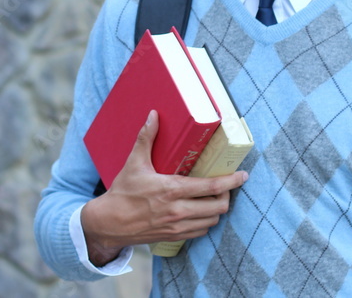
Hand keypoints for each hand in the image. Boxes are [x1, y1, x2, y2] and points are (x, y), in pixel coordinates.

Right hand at [80, 110, 248, 265]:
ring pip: (212, 221)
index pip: (212, 186)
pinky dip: (205, 222)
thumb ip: (146, 138)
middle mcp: (178, 210)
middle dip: (227, 196)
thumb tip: (154, 115)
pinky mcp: (173, 236)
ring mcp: (177, 226)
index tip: (242, 175)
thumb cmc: (123, 192)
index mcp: (172, 189)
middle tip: (226, 186)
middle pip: (219, 207)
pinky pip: (200, 232)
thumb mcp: (134, 163)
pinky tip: (201, 212)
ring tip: (214, 198)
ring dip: (217, 209)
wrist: (109, 223)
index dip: (232, 181)